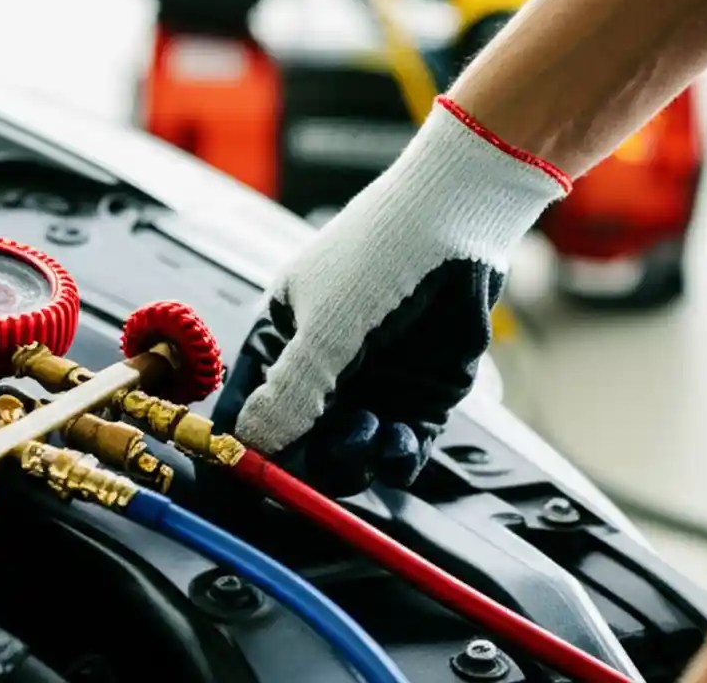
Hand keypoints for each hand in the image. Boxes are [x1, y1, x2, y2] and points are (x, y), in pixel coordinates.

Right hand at [213, 96, 569, 495]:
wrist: (458, 224)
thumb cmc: (381, 255)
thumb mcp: (326, 328)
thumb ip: (291, 393)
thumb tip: (251, 447)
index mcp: (282, 342)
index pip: (249, 411)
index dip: (247, 450)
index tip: (252, 482)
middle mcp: (323, 371)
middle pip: (300, 447)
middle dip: (310, 462)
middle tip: (323, 465)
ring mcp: (372, 387)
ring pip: (350, 457)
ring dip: (355, 460)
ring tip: (371, 432)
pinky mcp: (419, 400)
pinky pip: (399, 452)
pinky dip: (396, 458)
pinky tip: (398, 442)